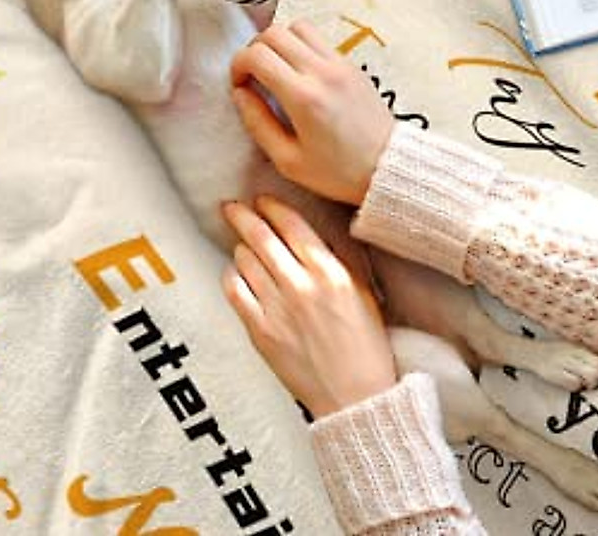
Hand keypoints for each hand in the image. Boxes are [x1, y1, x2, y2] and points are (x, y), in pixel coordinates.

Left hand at [221, 196, 396, 417]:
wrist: (355, 397)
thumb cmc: (365, 345)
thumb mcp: (362, 290)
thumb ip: (337, 258)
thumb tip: (311, 232)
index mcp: (330, 271)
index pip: (291, 224)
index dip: (272, 207)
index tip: (262, 200)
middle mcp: (300, 285)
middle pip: (260, 236)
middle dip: (242, 215)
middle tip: (232, 206)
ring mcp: (277, 308)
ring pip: (244, 260)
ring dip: (241, 248)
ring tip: (243, 245)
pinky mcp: (260, 332)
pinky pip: (234, 291)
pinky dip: (232, 276)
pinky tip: (236, 274)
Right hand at [229, 21, 393, 204]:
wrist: (388, 167)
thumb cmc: (339, 172)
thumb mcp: (288, 160)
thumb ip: (258, 123)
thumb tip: (240, 94)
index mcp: (304, 97)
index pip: (258, 55)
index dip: (238, 65)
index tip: (239, 84)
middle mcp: (322, 72)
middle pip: (274, 32)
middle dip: (254, 49)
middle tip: (253, 73)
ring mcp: (340, 64)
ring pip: (298, 26)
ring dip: (279, 41)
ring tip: (275, 68)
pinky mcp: (351, 64)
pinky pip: (318, 38)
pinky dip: (300, 45)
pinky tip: (298, 71)